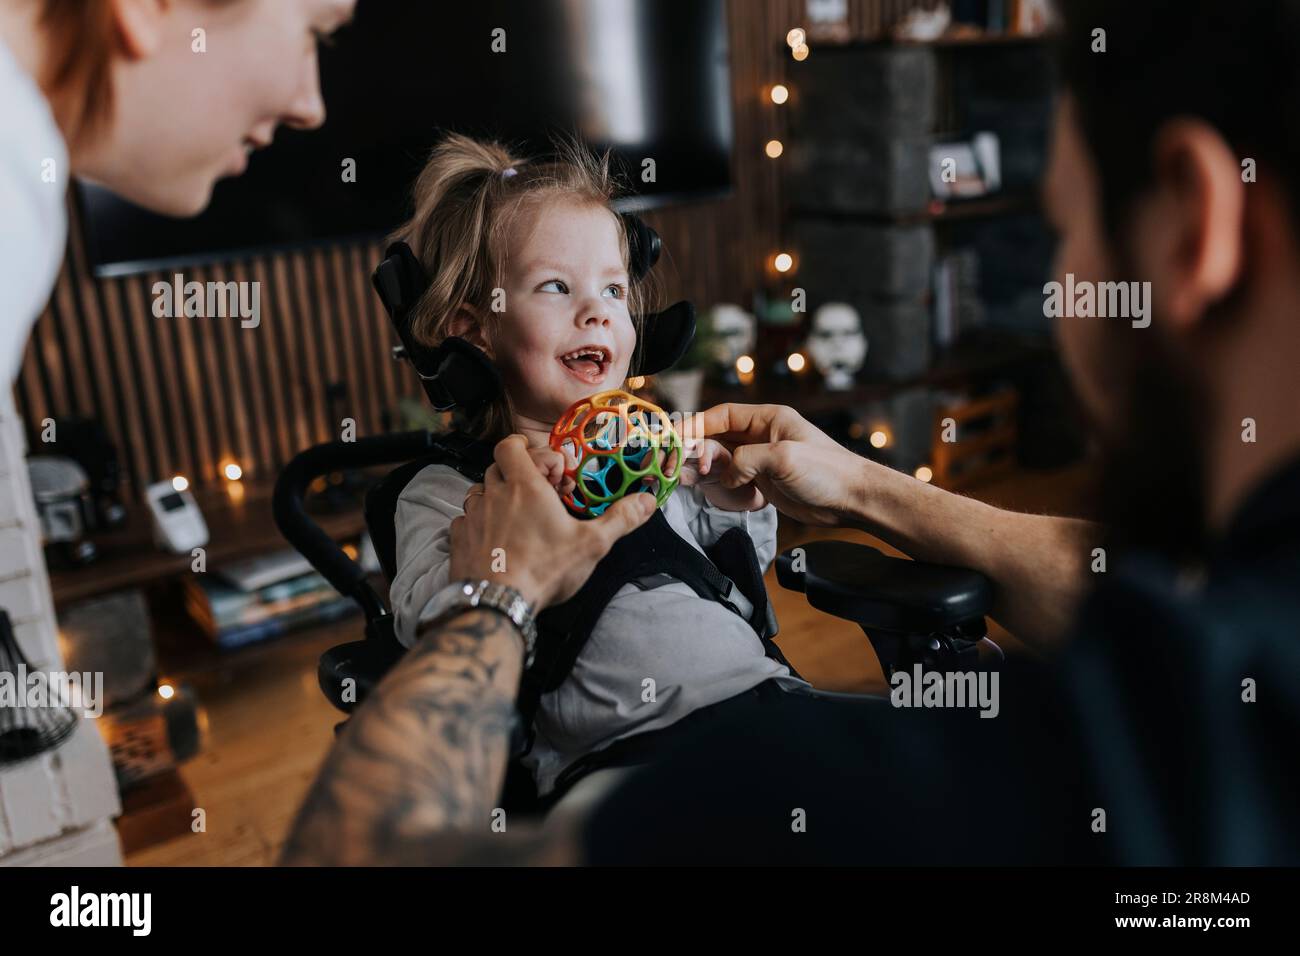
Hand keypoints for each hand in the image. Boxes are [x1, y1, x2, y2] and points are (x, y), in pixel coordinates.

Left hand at [449, 435, 655, 608]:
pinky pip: (464, 519)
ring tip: (516, 515)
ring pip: (479, 491)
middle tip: (538, 493)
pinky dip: (478, 521)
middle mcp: (494, 494)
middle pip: (497, 467)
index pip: (510, 445)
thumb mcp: (591, 544)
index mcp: (524, 486)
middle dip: (516, 473)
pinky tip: (493, 537)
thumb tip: (646, 501)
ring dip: (496, 496)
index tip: (548, 468)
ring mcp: (472, 516)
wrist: (498, 602)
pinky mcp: (458, 539)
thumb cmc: (544, 568)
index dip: (526, 448)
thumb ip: (620, 519)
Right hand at [691, 403, 865, 526]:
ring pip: (719, 462)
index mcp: (767, 419)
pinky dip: (720, 486)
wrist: (852, 500)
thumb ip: (745, 460)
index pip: (720, 416)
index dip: (695, 425)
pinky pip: (730, 481)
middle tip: (681, 466)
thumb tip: (722, 475)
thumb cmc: (827, 471)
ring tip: (692, 479)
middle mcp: (760, 437)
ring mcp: (760, 460)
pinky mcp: (761, 482)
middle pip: (715, 439)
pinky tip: (721, 492)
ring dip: (705, 470)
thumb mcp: (783, 458)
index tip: (674, 438)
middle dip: (697, 452)